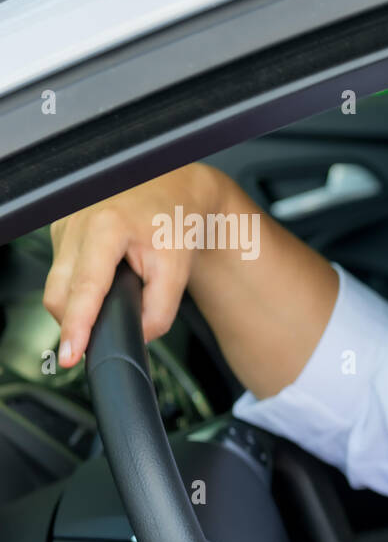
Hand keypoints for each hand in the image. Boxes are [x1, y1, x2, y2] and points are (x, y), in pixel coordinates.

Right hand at [44, 162, 226, 367]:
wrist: (173, 186)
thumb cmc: (176, 220)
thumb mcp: (178, 270)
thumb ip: (159, 310)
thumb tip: (137, 336)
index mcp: (107, 228)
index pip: (85, 288)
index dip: (76, 326)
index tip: (70, 354)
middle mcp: (77, 223)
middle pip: (59, 293)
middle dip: (74, 322)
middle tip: (94, 338)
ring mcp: (64, 223)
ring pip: (56, 283)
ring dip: (76, 302)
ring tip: (108, 298)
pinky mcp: (60, 226)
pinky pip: (59, 267)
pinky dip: (76, 283)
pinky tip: (101, 278)